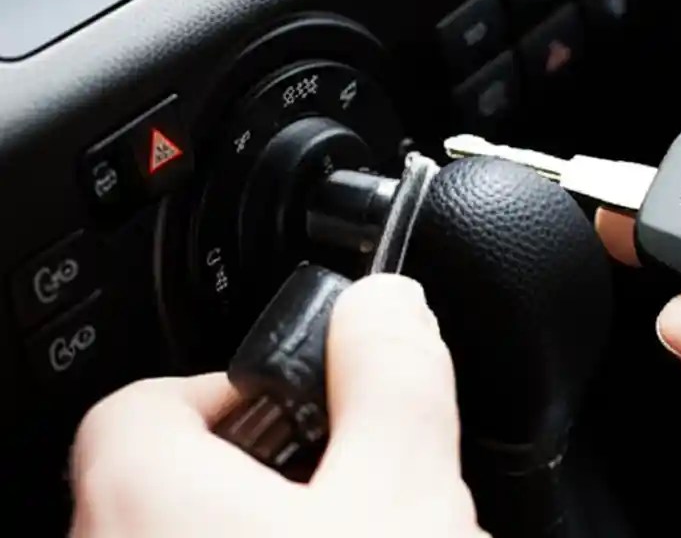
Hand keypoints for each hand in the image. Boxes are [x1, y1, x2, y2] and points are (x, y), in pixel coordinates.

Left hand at [68, 274, 486, 537]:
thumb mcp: (404, 496)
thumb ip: (393, 380)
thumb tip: (384, 302)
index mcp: (141, 495)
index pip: (143, 401)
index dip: (237, 384)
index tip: (304, 403)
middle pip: (170, 477)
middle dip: (266, 468)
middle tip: (348, 489)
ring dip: (268, 528)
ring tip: (356, 536)